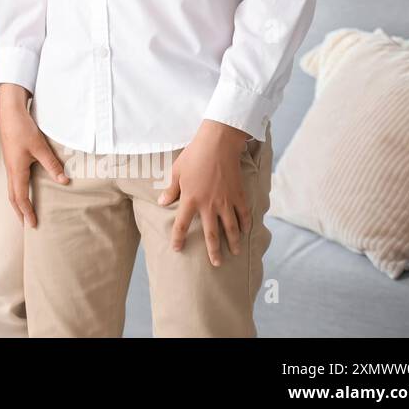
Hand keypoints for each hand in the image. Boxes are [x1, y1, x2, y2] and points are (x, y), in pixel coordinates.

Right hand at [0, 84, 68, 228]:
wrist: (9, 113)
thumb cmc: (22, 129)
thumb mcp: (40, 147)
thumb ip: (52, 165)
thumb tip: (64, 181)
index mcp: (16, 170)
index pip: (21, 197)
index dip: (27, 212)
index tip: (32, 225)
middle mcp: (11, 170)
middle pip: (12, 197)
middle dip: (19, 212)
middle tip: (26, 225)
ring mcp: (9, 165)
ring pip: (11, 189)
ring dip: (17, 202)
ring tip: (24, 211)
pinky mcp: (11, 159)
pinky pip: (13, 181)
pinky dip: (17, 192)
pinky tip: (24, 189)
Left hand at [157, 121, 251, 266]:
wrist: (218, 144)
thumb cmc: (194, 156)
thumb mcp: (177, 171)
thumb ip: (171, 190)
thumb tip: (163, 203)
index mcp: (191, 199)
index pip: (182, 224)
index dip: (178, 238)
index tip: (177, 248)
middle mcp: (209, 205)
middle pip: (211, 234)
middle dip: (213, 251)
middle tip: (216, 264)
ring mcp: (226, 201)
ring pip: (231, 228)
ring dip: (233, 242)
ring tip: (234, 253)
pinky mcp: (238, 195)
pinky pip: (243, 214)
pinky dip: (245, 224)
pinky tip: (245, 231)